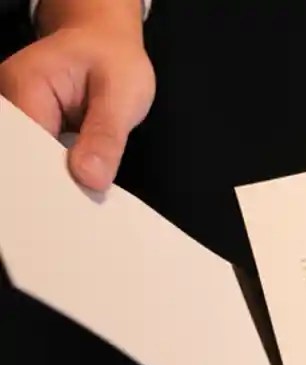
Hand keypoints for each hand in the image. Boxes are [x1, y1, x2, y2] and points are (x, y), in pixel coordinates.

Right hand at [0, 2, 154, 190]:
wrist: (106, 43)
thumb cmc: (115, 61)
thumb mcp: (123, 94)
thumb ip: (106, 136)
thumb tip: (90, 178)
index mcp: (26, 85)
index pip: (27, 147)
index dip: (50, 178)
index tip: (73, 206)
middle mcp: (10, 100)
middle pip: (23, 156)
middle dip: (52, 184)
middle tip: (82, 209)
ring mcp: (16, 113)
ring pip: (30, 160)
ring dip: (56, 179)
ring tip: (81, 201)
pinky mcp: (28, 125)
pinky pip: (39, 156)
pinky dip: (59, 171)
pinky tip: (76, 188)